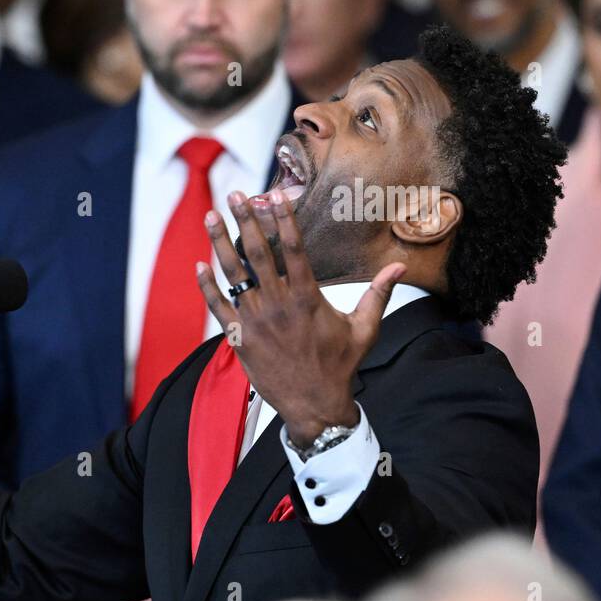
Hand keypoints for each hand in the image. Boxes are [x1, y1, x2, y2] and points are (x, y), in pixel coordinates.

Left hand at [195, 189, 405, 447]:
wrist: (314, 405)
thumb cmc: (341, 365)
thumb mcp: (365, 328)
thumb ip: (379, 293)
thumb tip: (401, 267)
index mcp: (307, 298)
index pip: (292, 249)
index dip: (282, 219)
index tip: (274, 195)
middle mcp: (278, 305)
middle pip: (258, 254)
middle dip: (245, 221)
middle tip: (236, 195)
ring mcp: (255, 321)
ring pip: (234, 275)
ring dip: (220, 243)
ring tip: (211, 216)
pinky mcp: (239, 339)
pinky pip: (218, 307)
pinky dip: (207, 286)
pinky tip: (199, 265)